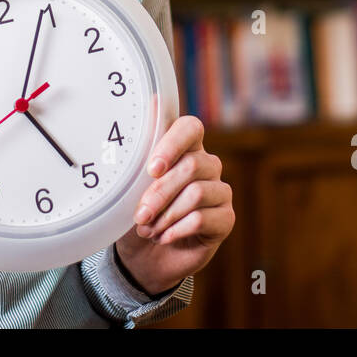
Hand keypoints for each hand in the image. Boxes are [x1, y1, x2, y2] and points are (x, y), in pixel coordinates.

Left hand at [115, 115, 233, 295]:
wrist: (144, 256)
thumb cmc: (139, 212)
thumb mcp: (131, 183)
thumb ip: (144, 147)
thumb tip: (153, 101)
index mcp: (184, 148)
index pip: (191, 127)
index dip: (172, 144)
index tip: (151, 169)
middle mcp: (207, 164)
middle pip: (191, 166)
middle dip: (160, 193)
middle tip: (139, 215)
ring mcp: (219, 191)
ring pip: (196, 193)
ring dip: (166, 215)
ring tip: (149, 229)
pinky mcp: (225, 218)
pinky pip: (202, 218)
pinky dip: (176, 230)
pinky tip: (164, 237)